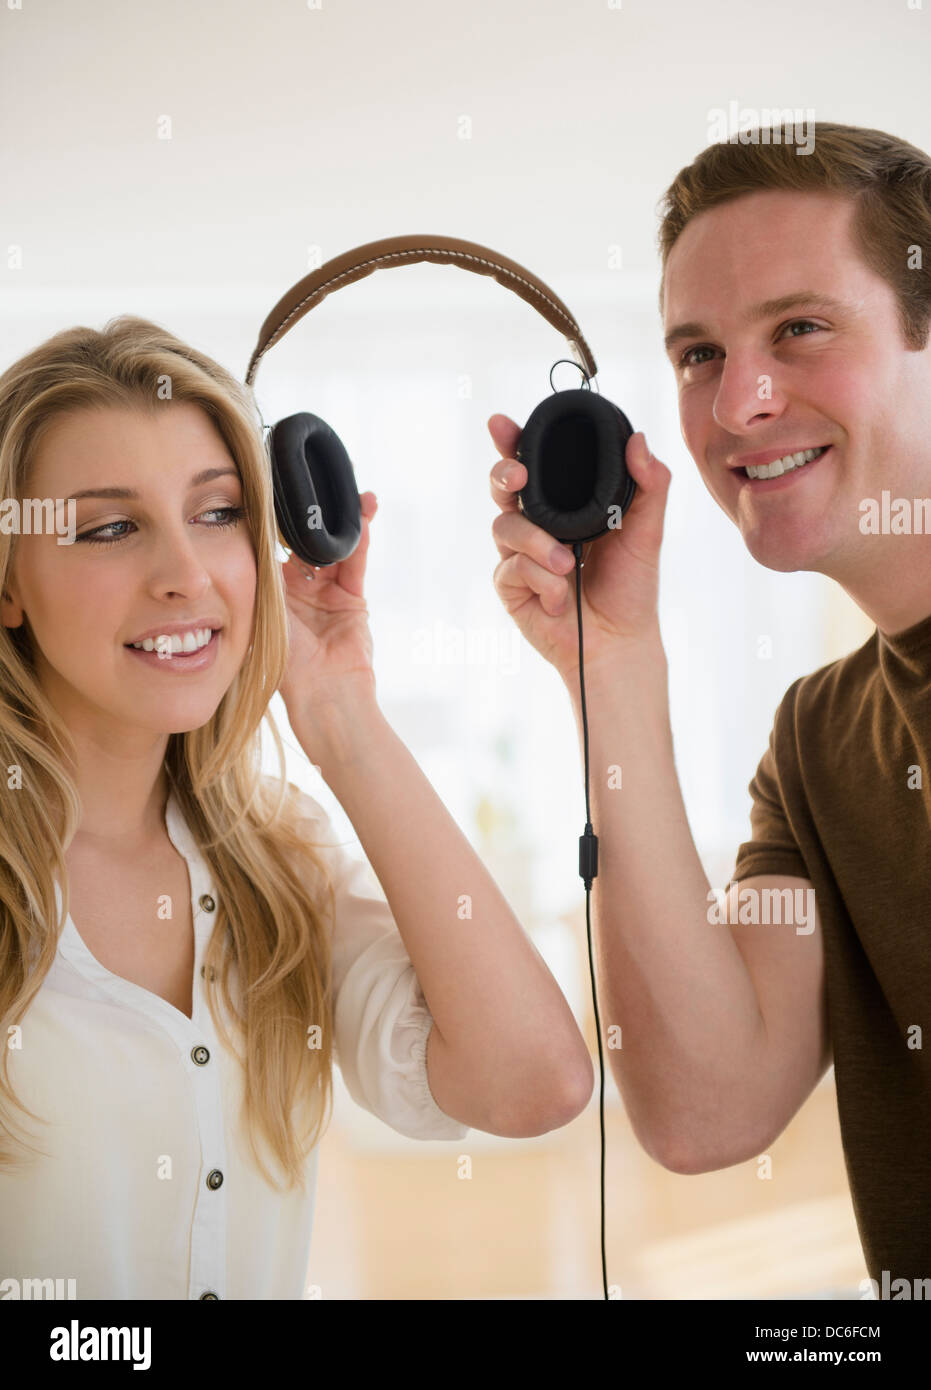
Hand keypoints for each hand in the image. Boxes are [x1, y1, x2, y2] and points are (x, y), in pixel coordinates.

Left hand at [277, 491, 378, 726]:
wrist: (322, 693)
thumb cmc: (285, 660)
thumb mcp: (265, 606)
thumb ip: (263, 570)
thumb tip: (254, 526)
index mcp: (270, 593)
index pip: (273, 546)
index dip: (277, 520)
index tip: (279, 489)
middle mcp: (297, 590)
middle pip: (306, 543)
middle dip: (313, 516)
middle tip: (316, 485)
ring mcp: (326, 594)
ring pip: (335, 550)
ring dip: (344, 523)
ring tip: (352, 494)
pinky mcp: (352, 600)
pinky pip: (355, 564)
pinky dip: (359, 541)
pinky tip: (363, 515)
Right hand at [487, 413, 670, 681]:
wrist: (620, 641)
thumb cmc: (631, 587)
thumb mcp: (648, 530)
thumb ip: (649, 484)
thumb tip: (639, 440)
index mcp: (565, 505)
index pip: (535, 465)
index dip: (513, 442)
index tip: (502, 425)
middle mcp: (537, 524)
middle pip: (503, 486)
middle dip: (503, 474)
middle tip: (517, 476)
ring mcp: (519, 555)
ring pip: (505, 526)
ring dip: (536, 543)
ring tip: (568, 564)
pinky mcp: (510, 586)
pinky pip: (511, 567)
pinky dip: (541, 579)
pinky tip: (561, 597)